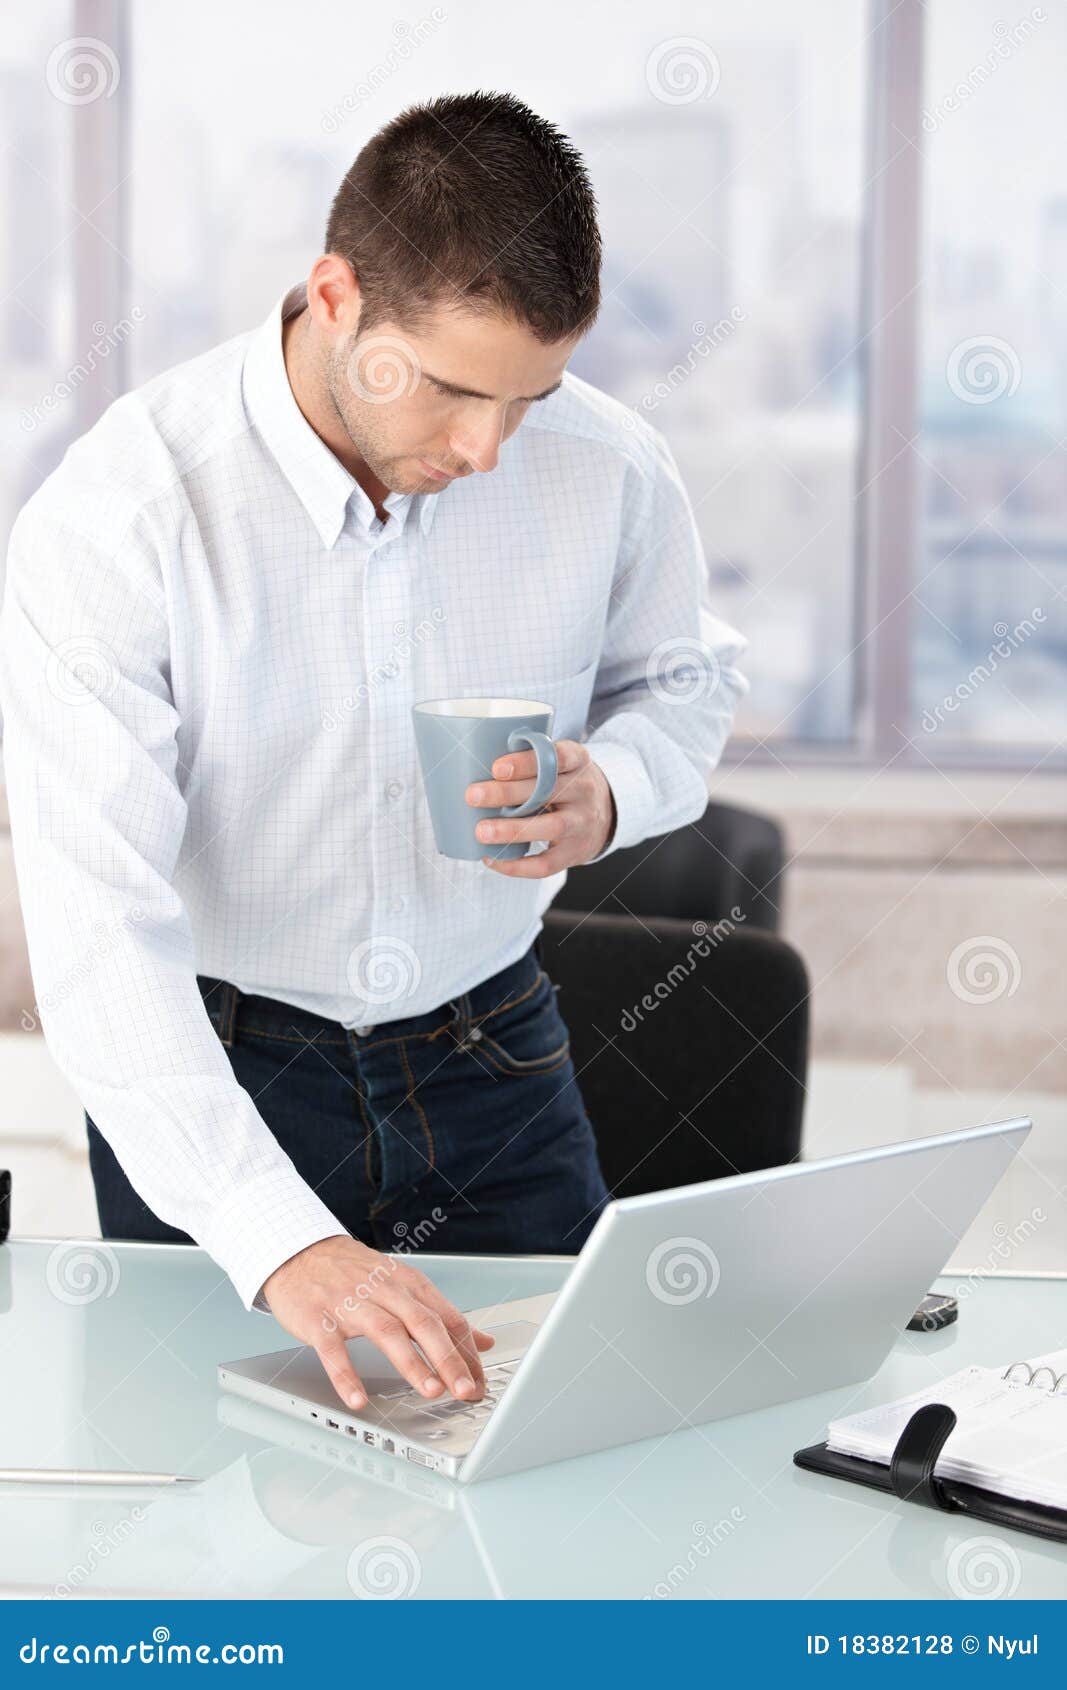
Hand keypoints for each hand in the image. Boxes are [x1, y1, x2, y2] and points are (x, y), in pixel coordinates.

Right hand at [261, 1234, 494, 1411]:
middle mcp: (383, 1291)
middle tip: (465, 1389)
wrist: (299, 1252)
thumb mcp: (403, 1285)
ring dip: (411, 1363)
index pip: (447, 1318)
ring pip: (387, 1332)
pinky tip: (357, 1398)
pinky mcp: (319, 1319)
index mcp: (408, 1284)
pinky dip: (346, 1375)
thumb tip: (483, 1341)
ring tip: (430, 1391)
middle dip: (448, 1358)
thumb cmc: (354, 1274)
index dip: (467, 1351)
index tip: (480, 1381)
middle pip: (423, 1323)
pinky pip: (334, 1350)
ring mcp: (350, 1304)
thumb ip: (442, 1316)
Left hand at [465, 739, 616, 877]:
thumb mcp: (560, 763)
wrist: (606, 814)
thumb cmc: (566, 783)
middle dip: (507, 793)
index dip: (528, 762)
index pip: (558, 756)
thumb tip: (474, 764)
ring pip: (550, 826)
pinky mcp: (574, 852)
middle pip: (548, 791)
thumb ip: (531, 762)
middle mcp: (584, 790)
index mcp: (578, 761)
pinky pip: (546, 864)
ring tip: (481, 831)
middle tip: (473, 796)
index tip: (497, 767)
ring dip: (512, 830)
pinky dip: (517, 866)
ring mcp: (581, 823)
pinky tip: (493, 858)